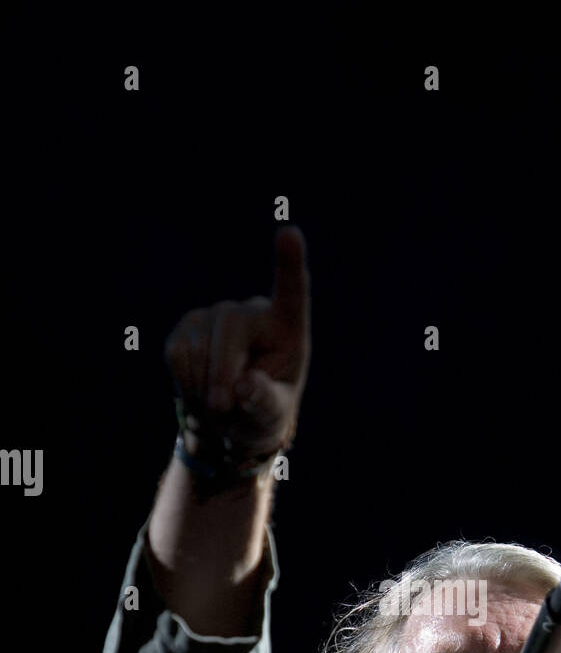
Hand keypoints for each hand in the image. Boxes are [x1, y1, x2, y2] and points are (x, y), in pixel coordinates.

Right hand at [163, 225, 310, 457]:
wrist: (230, 418)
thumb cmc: (261, 414)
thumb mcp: (270, 418)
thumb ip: (264, 403)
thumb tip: (245, 387)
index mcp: (288, 329)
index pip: (292, 292)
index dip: (288, 263)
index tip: (290, 233)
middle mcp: (254, 312)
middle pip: (229, 324)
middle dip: (221, 371)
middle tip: (222, 409)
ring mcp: (218, 314)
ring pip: (197, 343)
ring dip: (202, 384)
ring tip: (219, 401)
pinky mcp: (189, 325)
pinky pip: (176, 352)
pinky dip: (185, 380)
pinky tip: (201, 386)